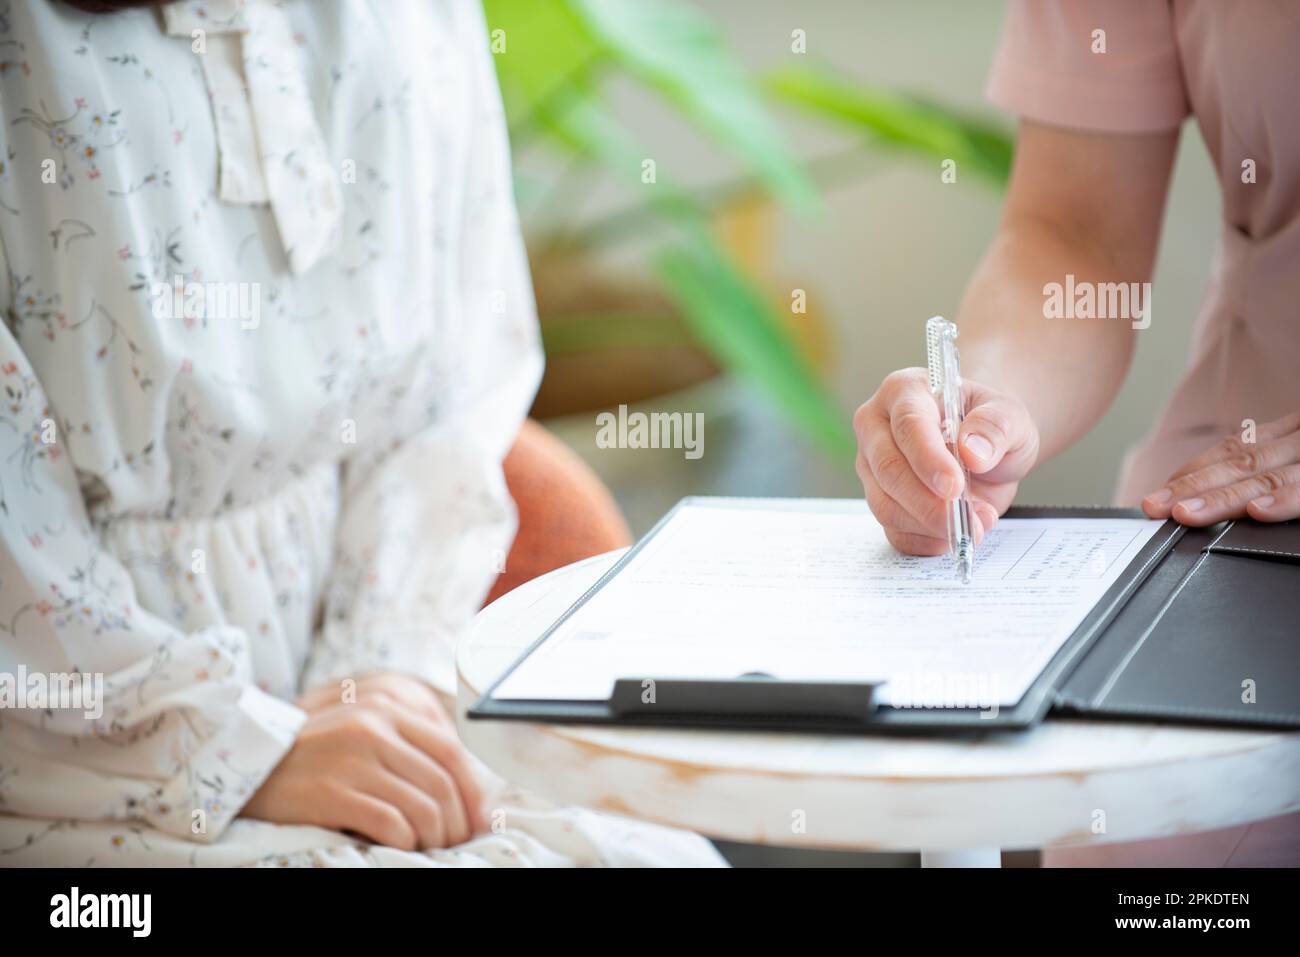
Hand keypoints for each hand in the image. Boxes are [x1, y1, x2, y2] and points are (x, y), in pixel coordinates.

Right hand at [242, 673, 486, 849]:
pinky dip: (405, 843)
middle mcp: (373, 727)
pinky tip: (401, 846)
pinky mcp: (332, 792)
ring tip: (428, 848)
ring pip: (423, 807)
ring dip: (434, 837)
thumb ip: (408, 747)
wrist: (248, 765)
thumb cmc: (316, 756)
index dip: (471, 788)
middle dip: (458, 821)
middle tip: (456, 842)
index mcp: (386, 706)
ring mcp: (352, 759)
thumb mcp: (363, 733)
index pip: (452, 749)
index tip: (478, 815)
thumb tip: (468, 791)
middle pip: (442, 782)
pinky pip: (391, 825)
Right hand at [853, 368, 1039, 554]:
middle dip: (930, 503)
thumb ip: (996, 426)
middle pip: (889, 469)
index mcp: (904, 391)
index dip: (929, 458)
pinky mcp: (879, 500)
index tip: (954, 487)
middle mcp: (876, 427)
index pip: (908, 424)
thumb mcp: (1010, 416)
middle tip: (971, 521)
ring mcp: (872, 467)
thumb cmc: (990, 424)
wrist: (984, 447)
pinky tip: (953, 535)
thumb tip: (973, 452)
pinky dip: (926, 541)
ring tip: (976, 524)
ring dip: (932, 525)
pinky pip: (894, 531)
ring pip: (886, 506)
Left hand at [1142, 410, 1299, 525]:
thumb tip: (1237, 495)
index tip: (1161, 492)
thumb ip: (1274, 468)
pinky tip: (1257, 510)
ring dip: (1222, 497)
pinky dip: (1284, 499)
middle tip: (1153, 506)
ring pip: (1266, 477)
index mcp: (1293, 434)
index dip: (1196, 470)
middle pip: (1240, 464)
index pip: (1236, 450)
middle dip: (1192, 486)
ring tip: (1184, 513)